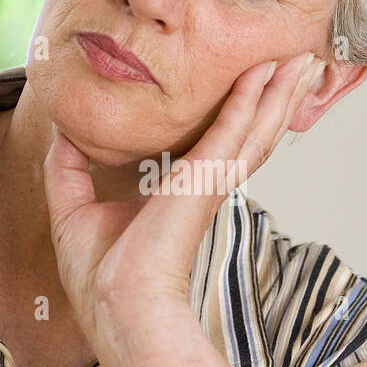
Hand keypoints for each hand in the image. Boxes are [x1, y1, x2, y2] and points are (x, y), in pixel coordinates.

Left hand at [42, 51, 323, 347]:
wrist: (116, 304)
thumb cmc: (102, 276)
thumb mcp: (73, 211)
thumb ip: (68, 169)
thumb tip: (62, 133)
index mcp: (182, 193)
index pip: (221, 145)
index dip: (242, 116)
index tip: (256, 86)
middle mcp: (206, 185)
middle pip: (253, 132)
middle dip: (277, 97)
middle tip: (300, 63)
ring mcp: (212, 181)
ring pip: (259, 128)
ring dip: (282, 92)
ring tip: (304, 62)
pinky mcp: (207, 178)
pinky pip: (235, 128)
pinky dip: (252, 98)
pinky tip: (268, 72)